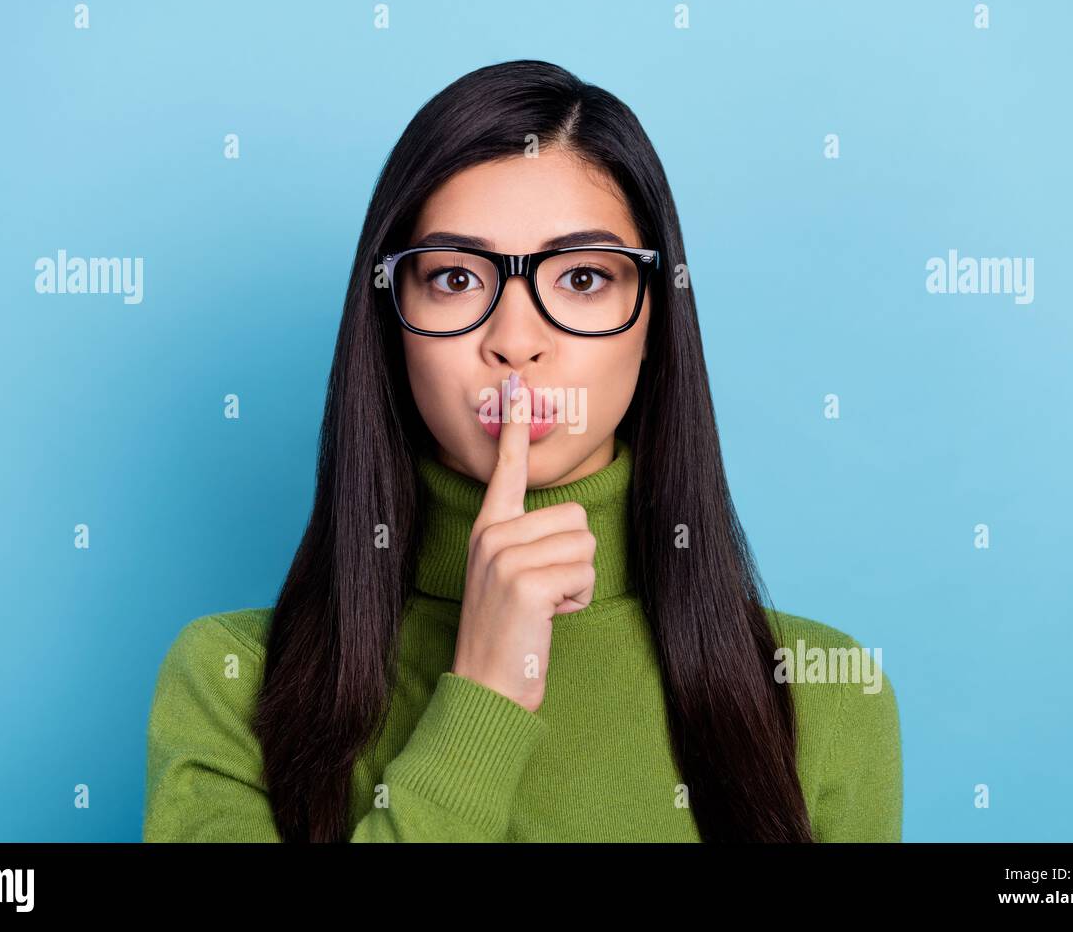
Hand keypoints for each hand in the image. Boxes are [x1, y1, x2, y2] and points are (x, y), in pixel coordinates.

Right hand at [451, 374, 597, 712]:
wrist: (487, 685)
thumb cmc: (509, 634)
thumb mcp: (510, 577)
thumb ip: (529, 542)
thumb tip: (574, 525)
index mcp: (488, 529)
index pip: (507, 470)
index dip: (516, 427)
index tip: (519, 387)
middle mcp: (492, 535)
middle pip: (576, 518)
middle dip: (576, 560)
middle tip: (543, 594)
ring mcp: (504, 556)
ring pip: (585, 545)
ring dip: (579, 582)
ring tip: (544, 607)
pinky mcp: (524, 580)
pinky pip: (584, 574)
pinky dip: (577, 601)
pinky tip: (548, 619)